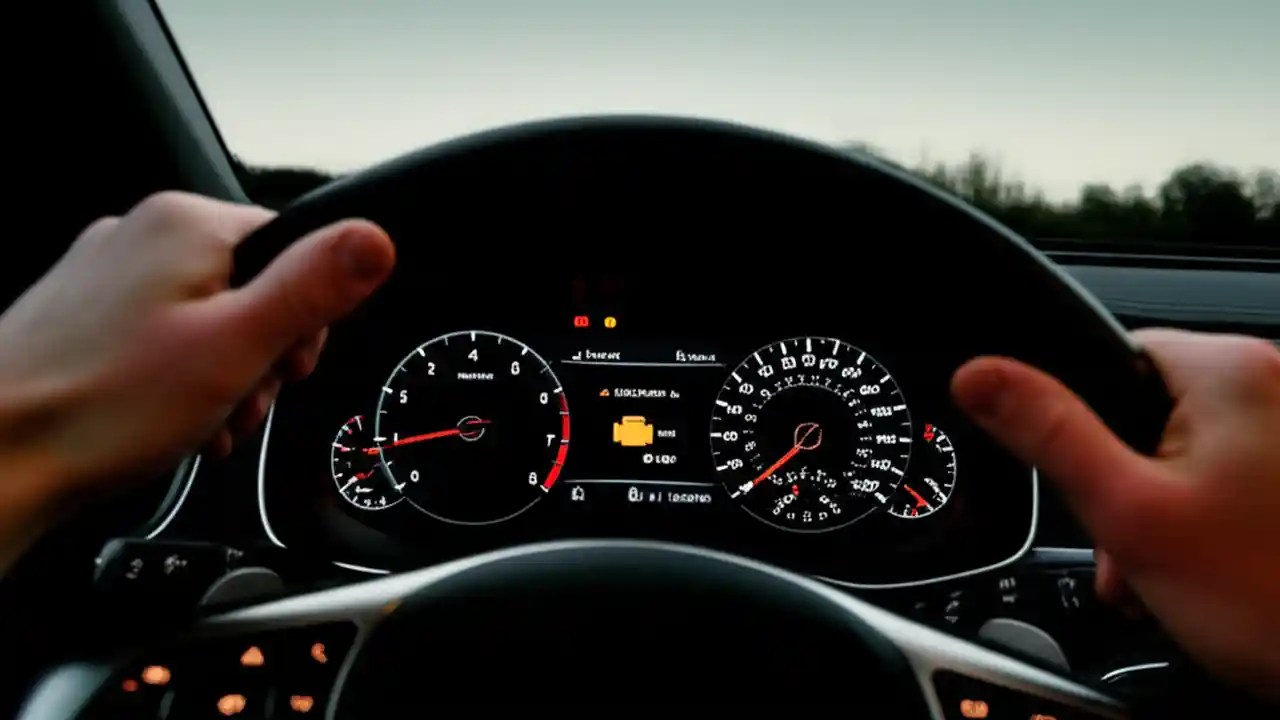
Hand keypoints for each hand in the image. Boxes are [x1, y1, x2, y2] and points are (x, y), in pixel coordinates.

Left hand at [0, 192, 394, 564]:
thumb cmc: (99, 409)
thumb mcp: (237, 347)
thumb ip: (313, 288)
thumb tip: (376, 239)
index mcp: (188, 224)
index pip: (297, 249)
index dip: (304, 320)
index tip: (282, 366)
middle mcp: (143, 233)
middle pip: (254, 286)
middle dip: (260, 357)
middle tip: (236, 400)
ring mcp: (108, 272)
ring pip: (209, 317)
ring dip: (222, 377)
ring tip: (197, 419)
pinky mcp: (85, 312)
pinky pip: (163, 335)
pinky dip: (178, 380)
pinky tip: (166, 418)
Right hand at [952, 329, 1279, 697]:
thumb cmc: (1267, 596)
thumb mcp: (1130, 512)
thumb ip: (1050, 434)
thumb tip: (980, 375)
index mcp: (1232, 370)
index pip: (1113, 355)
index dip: (1082, 423)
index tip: (1094, 483)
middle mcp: (1276, 385)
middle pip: (1150, 412)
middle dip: (1124, 487)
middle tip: (1131, 549)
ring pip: (1187, 454)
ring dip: (1160, 512)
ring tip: (1170, 574)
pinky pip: (1230, 477)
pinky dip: (1206, 520)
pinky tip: (1207, 571)